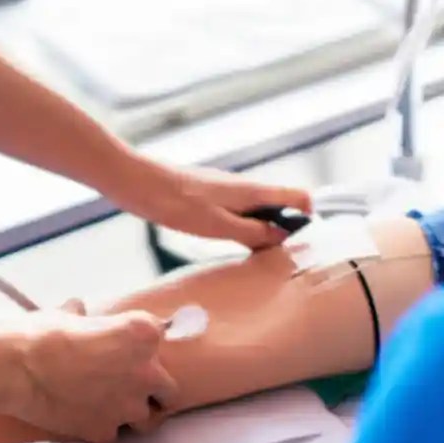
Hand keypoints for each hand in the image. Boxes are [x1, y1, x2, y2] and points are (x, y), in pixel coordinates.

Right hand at [0, 309, 177, 442]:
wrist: (12, 368)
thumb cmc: (39, 334)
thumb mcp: (69, 313)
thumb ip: (87, 317)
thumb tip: (79, 311)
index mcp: (143, 333)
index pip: (161, 336)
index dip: (141, 342)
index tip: (128, 346)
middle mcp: (145, 371)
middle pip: (168, 387)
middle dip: (152, 385)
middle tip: (128, 381)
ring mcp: (127, 405)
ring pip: (147, 416)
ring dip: (132, 410)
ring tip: (110, 402)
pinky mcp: (104, 430)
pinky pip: (114, 432)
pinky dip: (102, 425)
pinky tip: (85, 414)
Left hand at [111, 160, 312, 248]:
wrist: (136, 182)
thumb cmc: (175, 203)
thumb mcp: (217, 225)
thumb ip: (251, 232)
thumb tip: (280, 238)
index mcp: (251, 190)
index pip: (297, 196)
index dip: (307, 218)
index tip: (302, 244)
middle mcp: (243, 187)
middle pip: (279, 205)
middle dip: (284, 229)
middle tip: (278, 260)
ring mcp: (226, 190)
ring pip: (257, 210)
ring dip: (262, 230)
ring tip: (257, 257)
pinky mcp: (209, 195)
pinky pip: (238, 211)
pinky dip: (243, 227)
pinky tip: (231, 244)